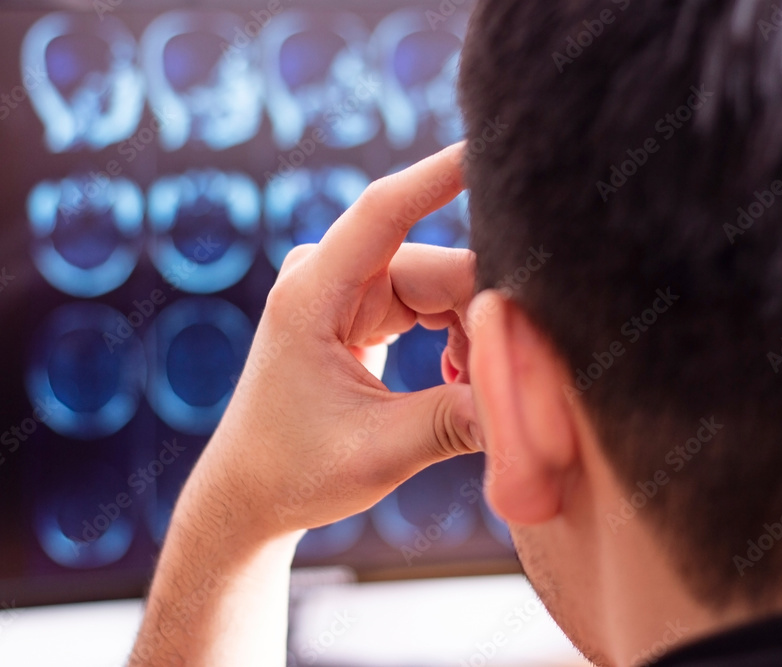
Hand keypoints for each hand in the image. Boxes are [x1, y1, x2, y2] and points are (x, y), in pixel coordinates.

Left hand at [197, 142, 480, 537]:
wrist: (251, 493)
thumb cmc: (293, 470)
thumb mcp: (379, 451)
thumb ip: (456, 421)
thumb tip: (530, 399)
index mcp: (311, 294)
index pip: (384, 210)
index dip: (440, 175)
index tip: (493, 147)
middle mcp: (327, 277)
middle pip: (436, 266)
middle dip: (485, 313)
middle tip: (517, 373)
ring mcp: (346, 291)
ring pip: (441, 287)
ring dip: (473, 333)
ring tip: (479, 393)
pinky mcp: (364, 310)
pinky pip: (431, 306)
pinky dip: (457, 340)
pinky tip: (460, 382)